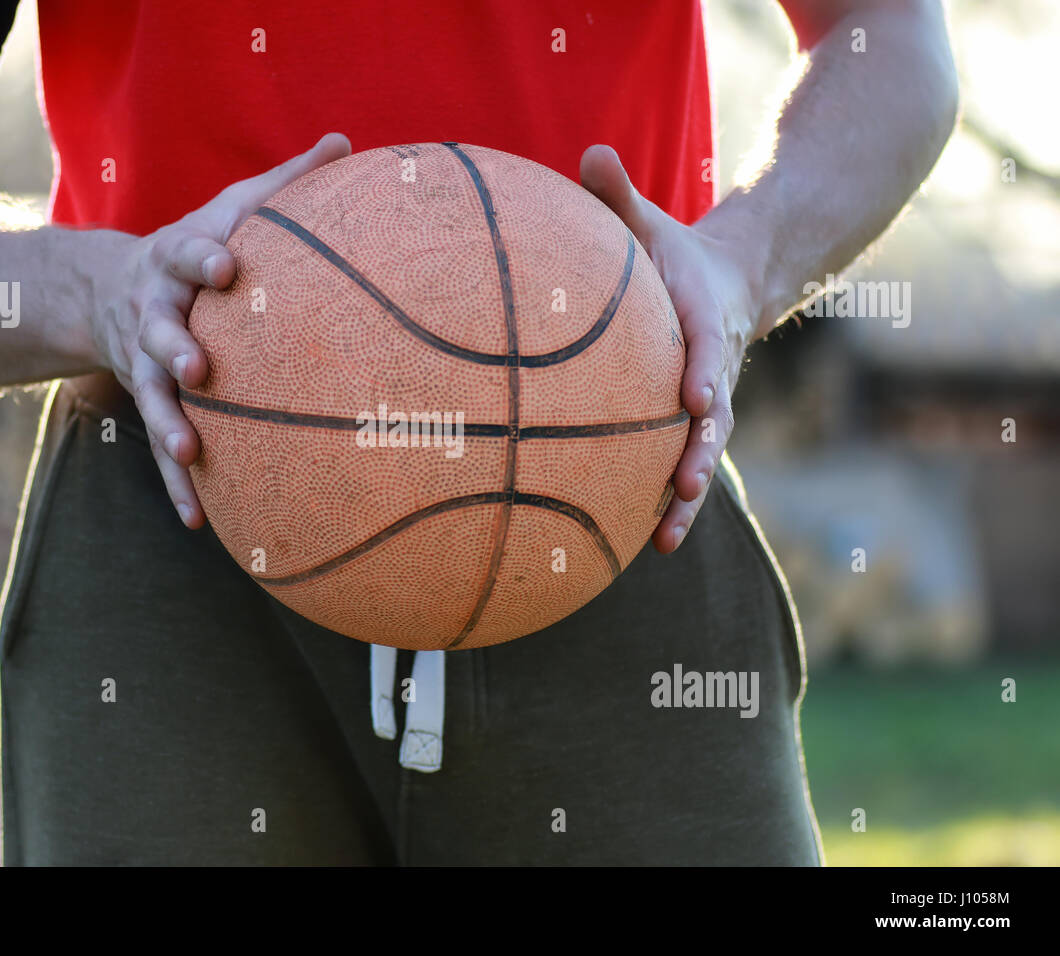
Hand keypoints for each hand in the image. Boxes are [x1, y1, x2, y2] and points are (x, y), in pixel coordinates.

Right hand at [88, 133, 351, 527]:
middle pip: (157, 328)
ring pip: (150, 395)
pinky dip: (176, 484)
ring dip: (166, 424)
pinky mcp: (144, 400)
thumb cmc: (196, 247)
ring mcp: (142, 361)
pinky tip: (197, 521)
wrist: (101, 289)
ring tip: (189, 453)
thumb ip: (285, 181)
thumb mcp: (231, 207)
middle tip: (196, 368)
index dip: (202, 257)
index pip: (187, 251)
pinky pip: (159, 446)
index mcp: (177, 260)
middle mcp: (152, 310)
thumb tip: (345, 140)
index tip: (225, 266)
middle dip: (172, 347)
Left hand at [580, 144, 759, 552]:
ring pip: (703, 457)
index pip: (710, 346)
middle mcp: (714, 370)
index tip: (699, 398)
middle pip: (716, 419)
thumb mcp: (652, 222)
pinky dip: (669, 504)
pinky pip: (682, 466)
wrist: (729, 283)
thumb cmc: (674, 255)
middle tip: (685, 485)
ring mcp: (709, 404)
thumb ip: (621, 196)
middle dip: (703, 454)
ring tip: (664, 541)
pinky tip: (643, 547)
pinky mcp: (694, 427)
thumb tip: (589, 153)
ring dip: (687, 498)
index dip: (707, 371)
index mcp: (706, 319)